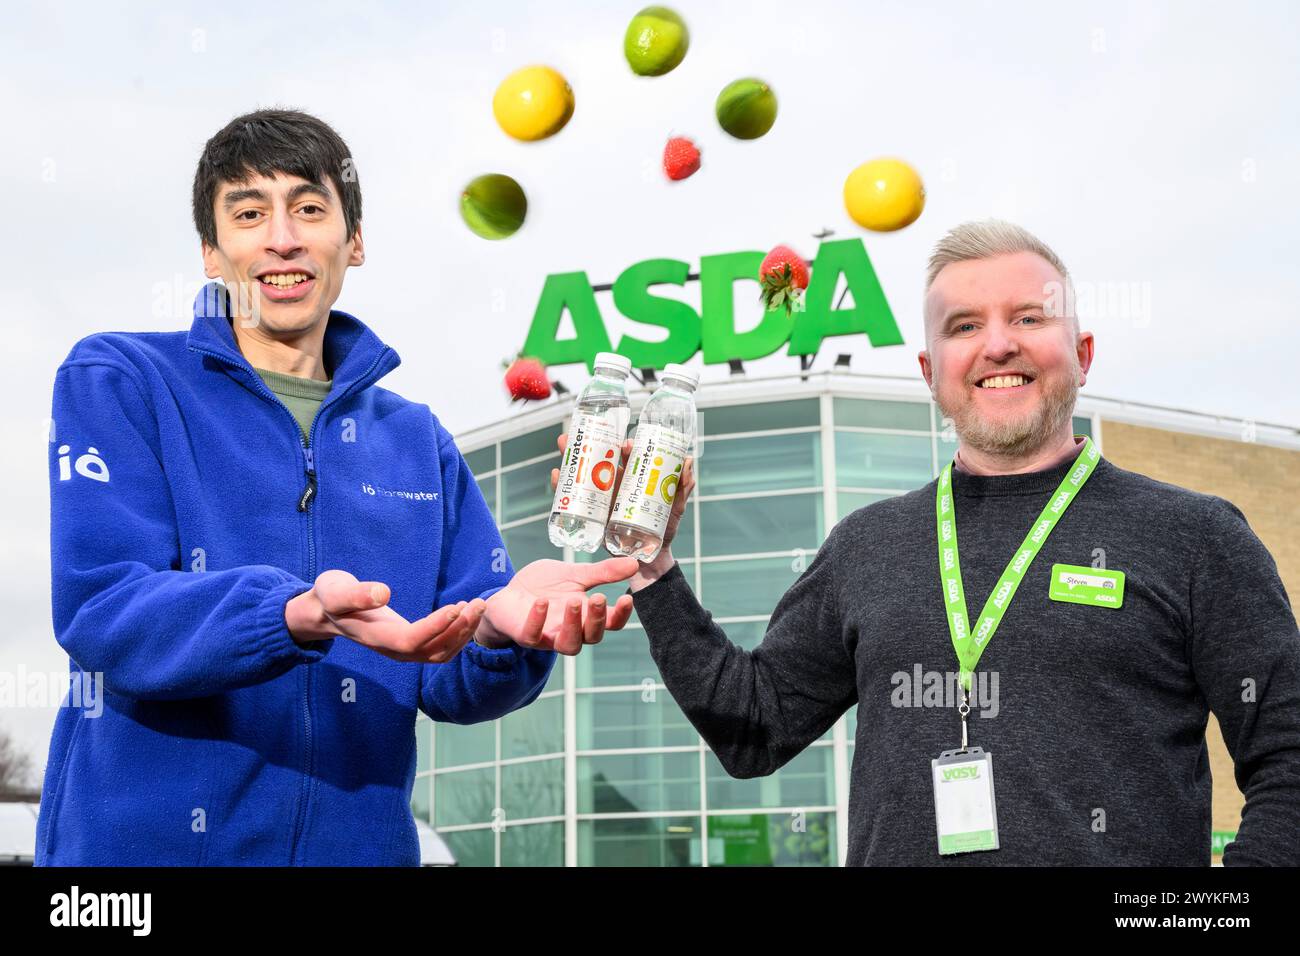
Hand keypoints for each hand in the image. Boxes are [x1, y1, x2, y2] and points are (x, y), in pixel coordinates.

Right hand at [286, 569, 482, 663]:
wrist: (325, 612)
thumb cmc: (330, 598)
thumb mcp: (336, 591)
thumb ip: (355, 594)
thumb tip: (383, 593)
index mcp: (376, 637)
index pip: (412, 640)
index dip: (436, 627)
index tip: (457, 607)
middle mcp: (392, 650)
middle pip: (433, 651)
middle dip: (459, 630)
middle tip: (479, 603)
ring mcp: (402, 650)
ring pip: (440, 653)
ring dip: (464, 633)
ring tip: (479, 606)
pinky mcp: (409, 645)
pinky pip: (440, 648)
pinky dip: (458, 634)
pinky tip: (467, 613)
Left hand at [474, 557, 639, 654]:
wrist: (509, 593)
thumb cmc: (544, 586)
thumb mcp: (575, 574)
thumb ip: (602, 572)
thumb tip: (634, 562)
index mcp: (586, 615)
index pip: (611, 623)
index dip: (621, 615)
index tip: (627, 598)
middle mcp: (571, 630)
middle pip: (592, 637)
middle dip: (597, 619)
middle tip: (598, 598)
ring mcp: (548, 636)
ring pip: (568, 646)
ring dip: (573, 626)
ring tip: (574, 602)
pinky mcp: (526, 636)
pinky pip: (533, 636)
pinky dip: (538, 620)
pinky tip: (542, 602)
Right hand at [549, 432, 695, 553]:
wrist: (650, 558)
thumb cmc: (664, 529)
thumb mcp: (676, 506)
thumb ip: (683, 486)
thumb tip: (688, 461)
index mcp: (633, 479)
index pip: (626, 457)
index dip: (624, 446)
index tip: (625, 443)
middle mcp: (615, 485)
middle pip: (598, 459)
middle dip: (586, 444)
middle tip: (578, 434)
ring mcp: (601, 499)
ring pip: (582, 474)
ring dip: (570, 458)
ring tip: (563, 445)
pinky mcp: (591, 514)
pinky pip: (574, 499)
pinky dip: (562, 487)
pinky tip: (556, 476)